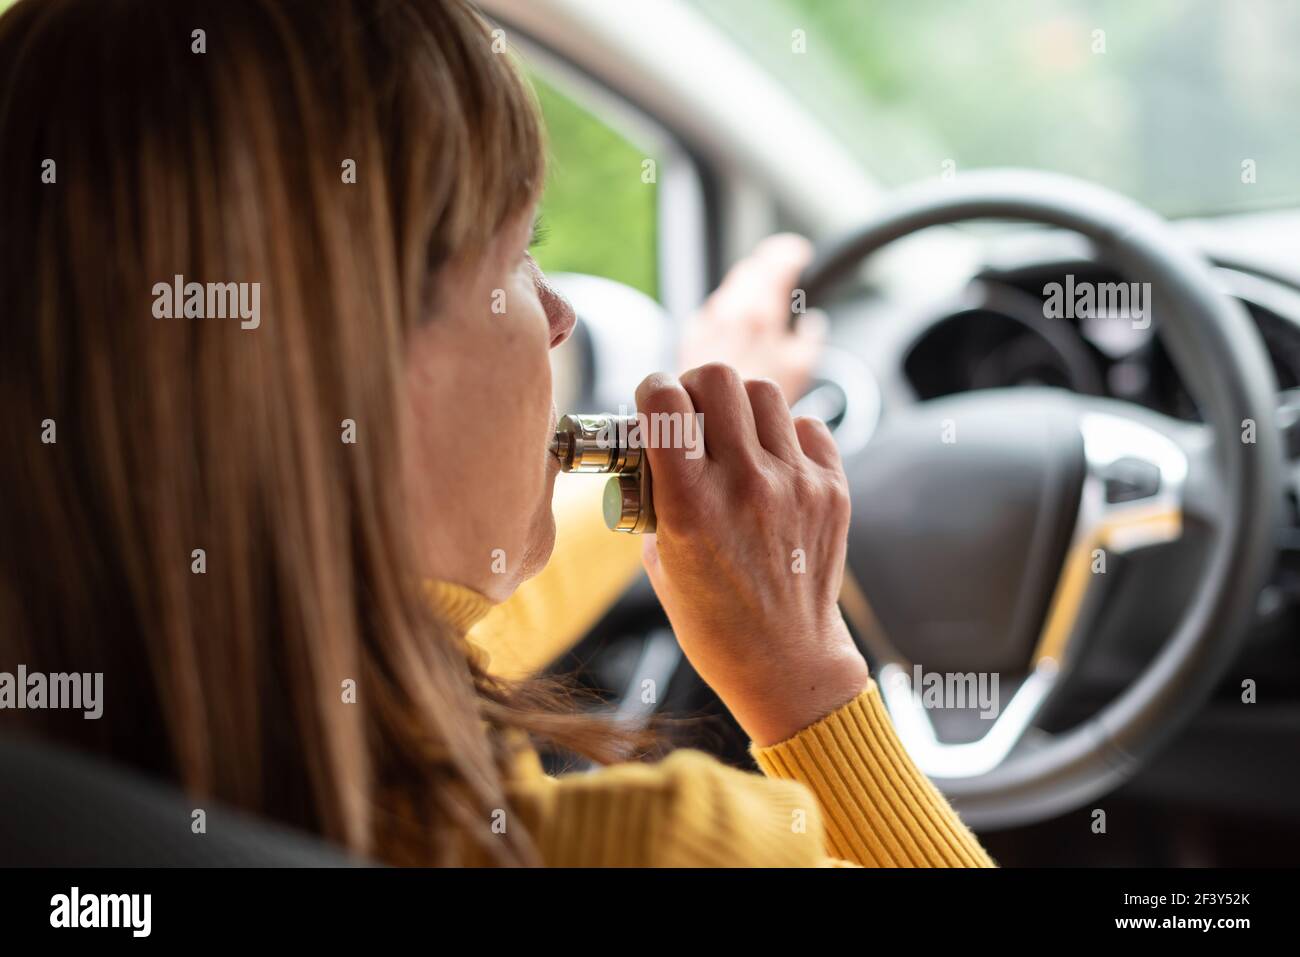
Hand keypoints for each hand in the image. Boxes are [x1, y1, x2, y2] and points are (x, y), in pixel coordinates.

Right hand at [635, 364, 869, 746]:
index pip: (666, 401)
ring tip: (734, 435)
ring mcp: (795, 485)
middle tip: (692, 411)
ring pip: (764, 392)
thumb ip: (654, 492)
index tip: (653, 401)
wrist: (785, 660)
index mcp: (690, 504)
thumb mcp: (658, 556)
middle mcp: (745, 486)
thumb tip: (656, 440)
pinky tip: (773, 462)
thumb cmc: (710, 617)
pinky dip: (786, 434)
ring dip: (740, 404)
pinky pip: (808, 426)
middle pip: (718, 378)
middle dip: (695, 385)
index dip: (652, 389)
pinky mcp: (832, 490)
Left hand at [678, 234, 826, 403]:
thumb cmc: (758, 404)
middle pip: (750, 269)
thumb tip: (812, 322)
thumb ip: (809, 338)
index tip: (801, 256)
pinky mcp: (691, 334)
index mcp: (761, 312)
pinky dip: (728, 312)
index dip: (791, 253)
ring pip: (730, 289)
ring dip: (748, 290)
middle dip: (768, 269)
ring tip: (763, 308)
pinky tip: (738, 332)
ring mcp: (707, 320)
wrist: (711, 428)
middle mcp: (730, 311)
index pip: (775, 260)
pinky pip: (713, 310)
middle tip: (784, 278)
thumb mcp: (800, 369)